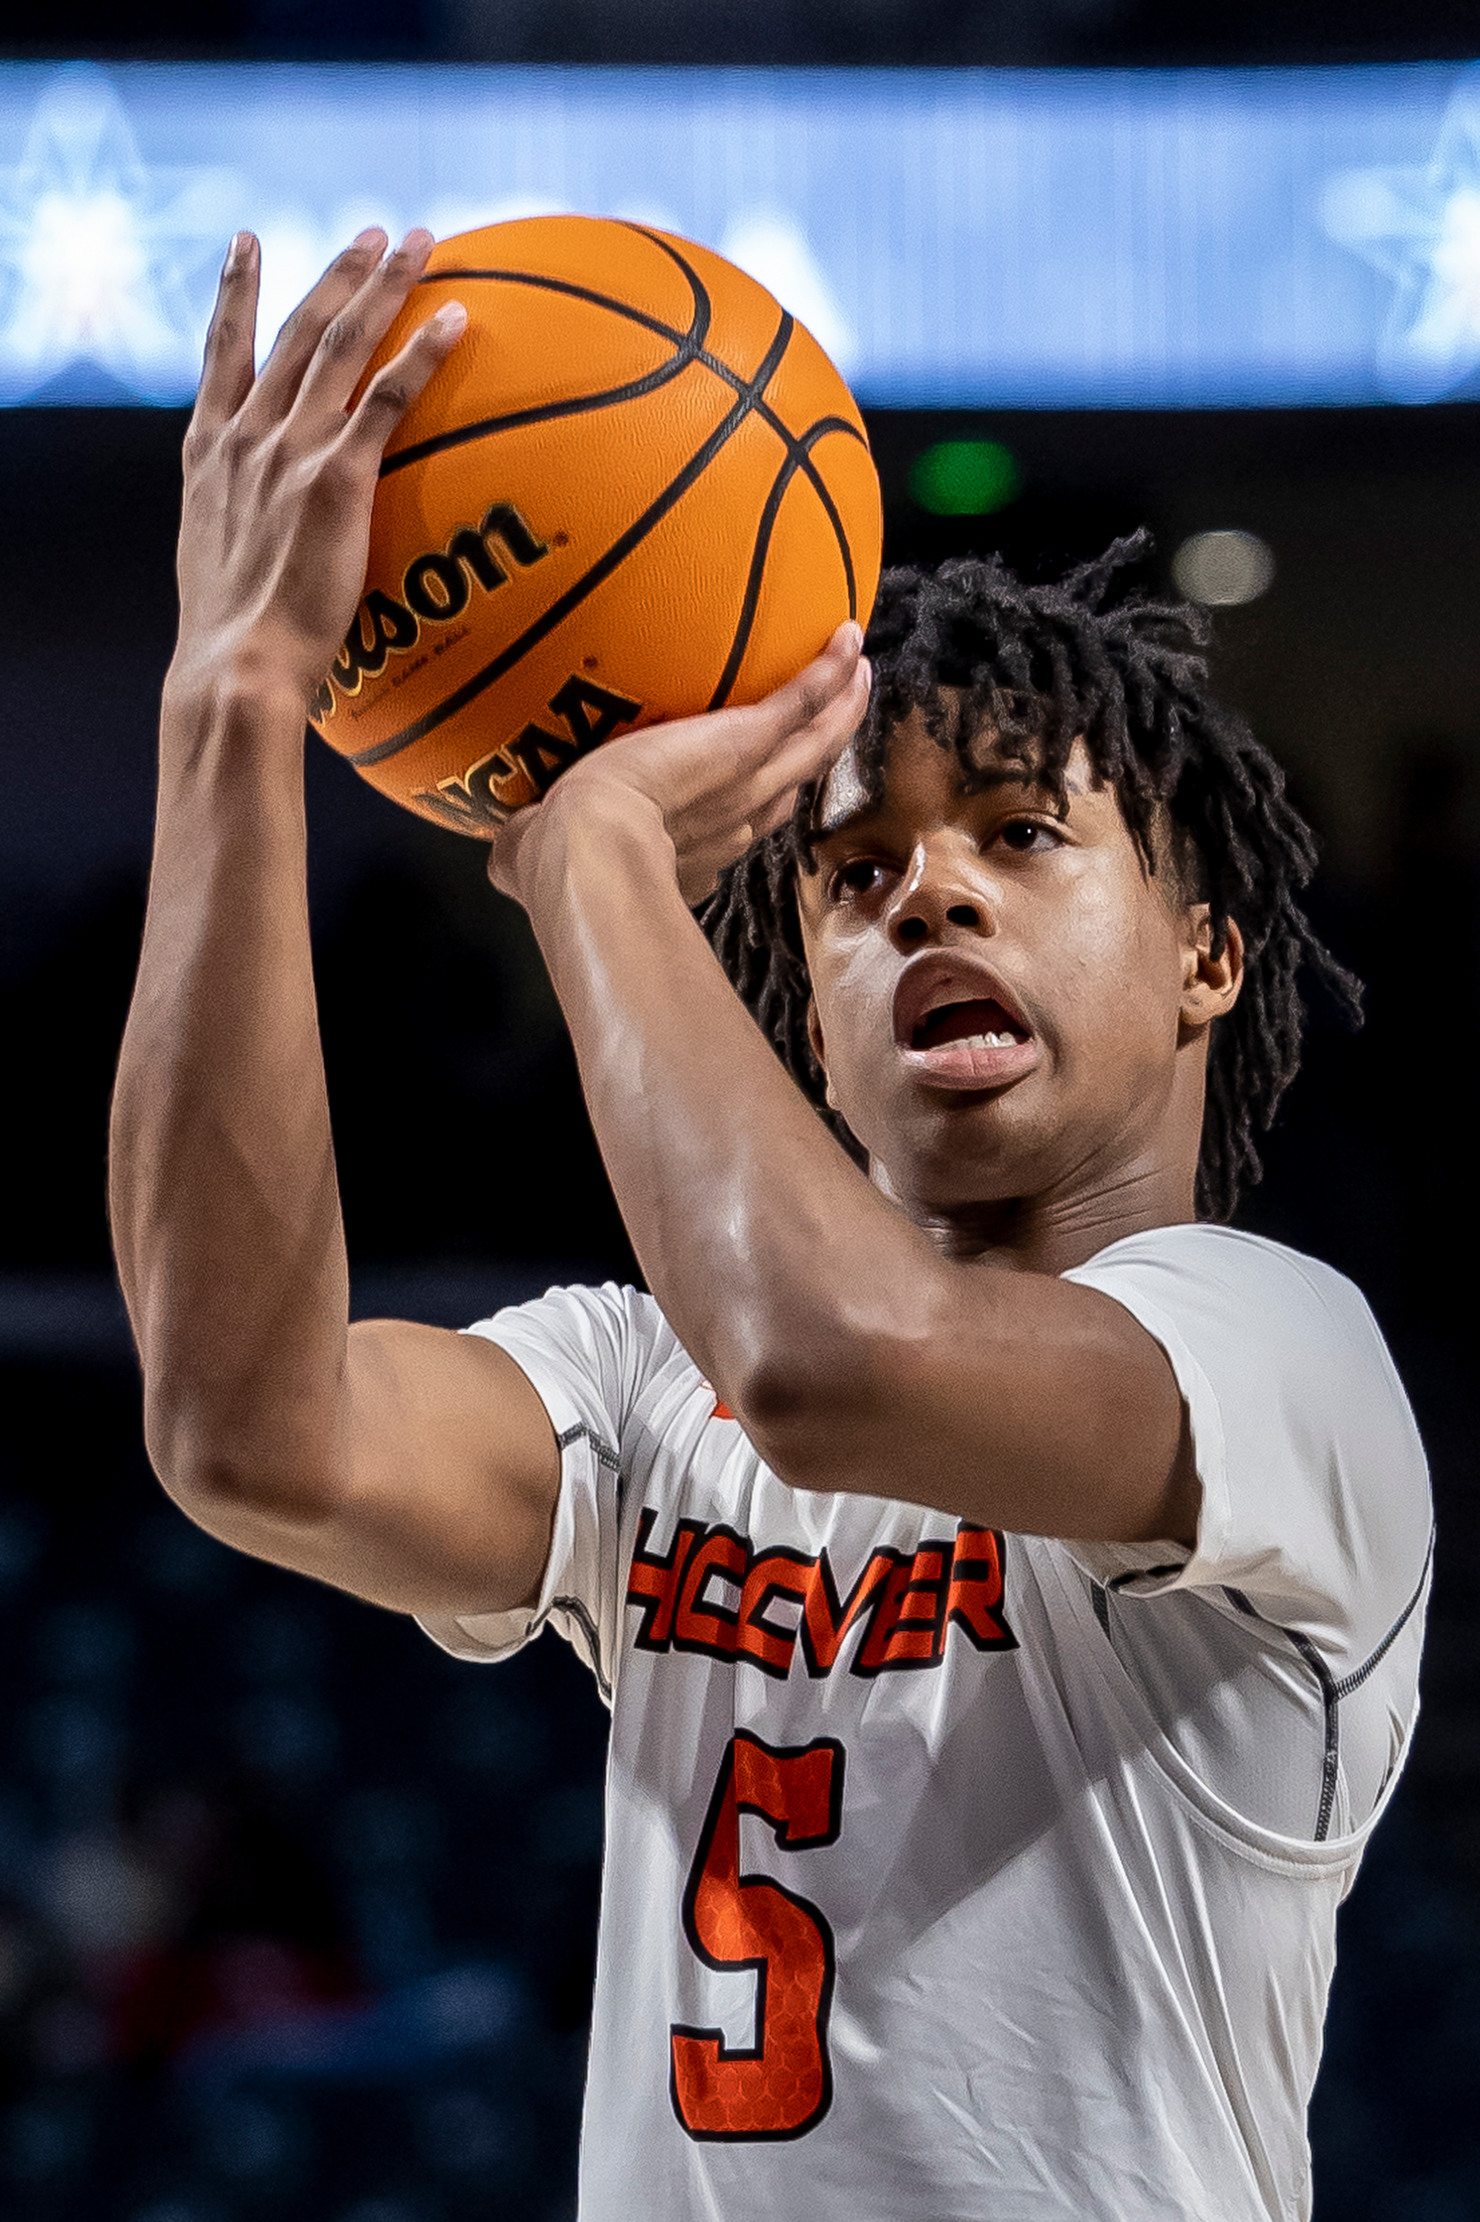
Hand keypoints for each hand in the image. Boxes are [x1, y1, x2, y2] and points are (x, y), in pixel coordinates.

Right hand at [169, 226, 466, 708]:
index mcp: (209, 453)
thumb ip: (246, 531)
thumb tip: (275, 545)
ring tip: (420, 242)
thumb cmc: (236, 644)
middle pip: (296, 331)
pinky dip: (422, 351)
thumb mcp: (222, 569)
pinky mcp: (334, 477)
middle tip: (373, 233)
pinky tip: (456, 318)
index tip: (245, 243)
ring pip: (342, 343)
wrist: (237, 665)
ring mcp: (289, 450)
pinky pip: (388, 398)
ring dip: (382, 285)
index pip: (221, 353)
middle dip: (336, 273)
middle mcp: (246, 435)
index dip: (235, 291)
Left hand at [489, 624, 870, 909]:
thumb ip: (524, 850)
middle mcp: (728, 821)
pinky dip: (827, 675)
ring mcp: (745, 781)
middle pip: (784, 786)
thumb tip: (503, 854)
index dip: (749, 807)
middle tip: (832, 721)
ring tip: (860, 672)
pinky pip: (798, 702)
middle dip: (808, 755)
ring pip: (809, 746)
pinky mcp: (746, 742)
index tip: (758, 790)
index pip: (731, 826)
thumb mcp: (536, 857)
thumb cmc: (554, 864)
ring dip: (838, 711)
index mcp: (685, 851)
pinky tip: (847, 638)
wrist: (588, 854)